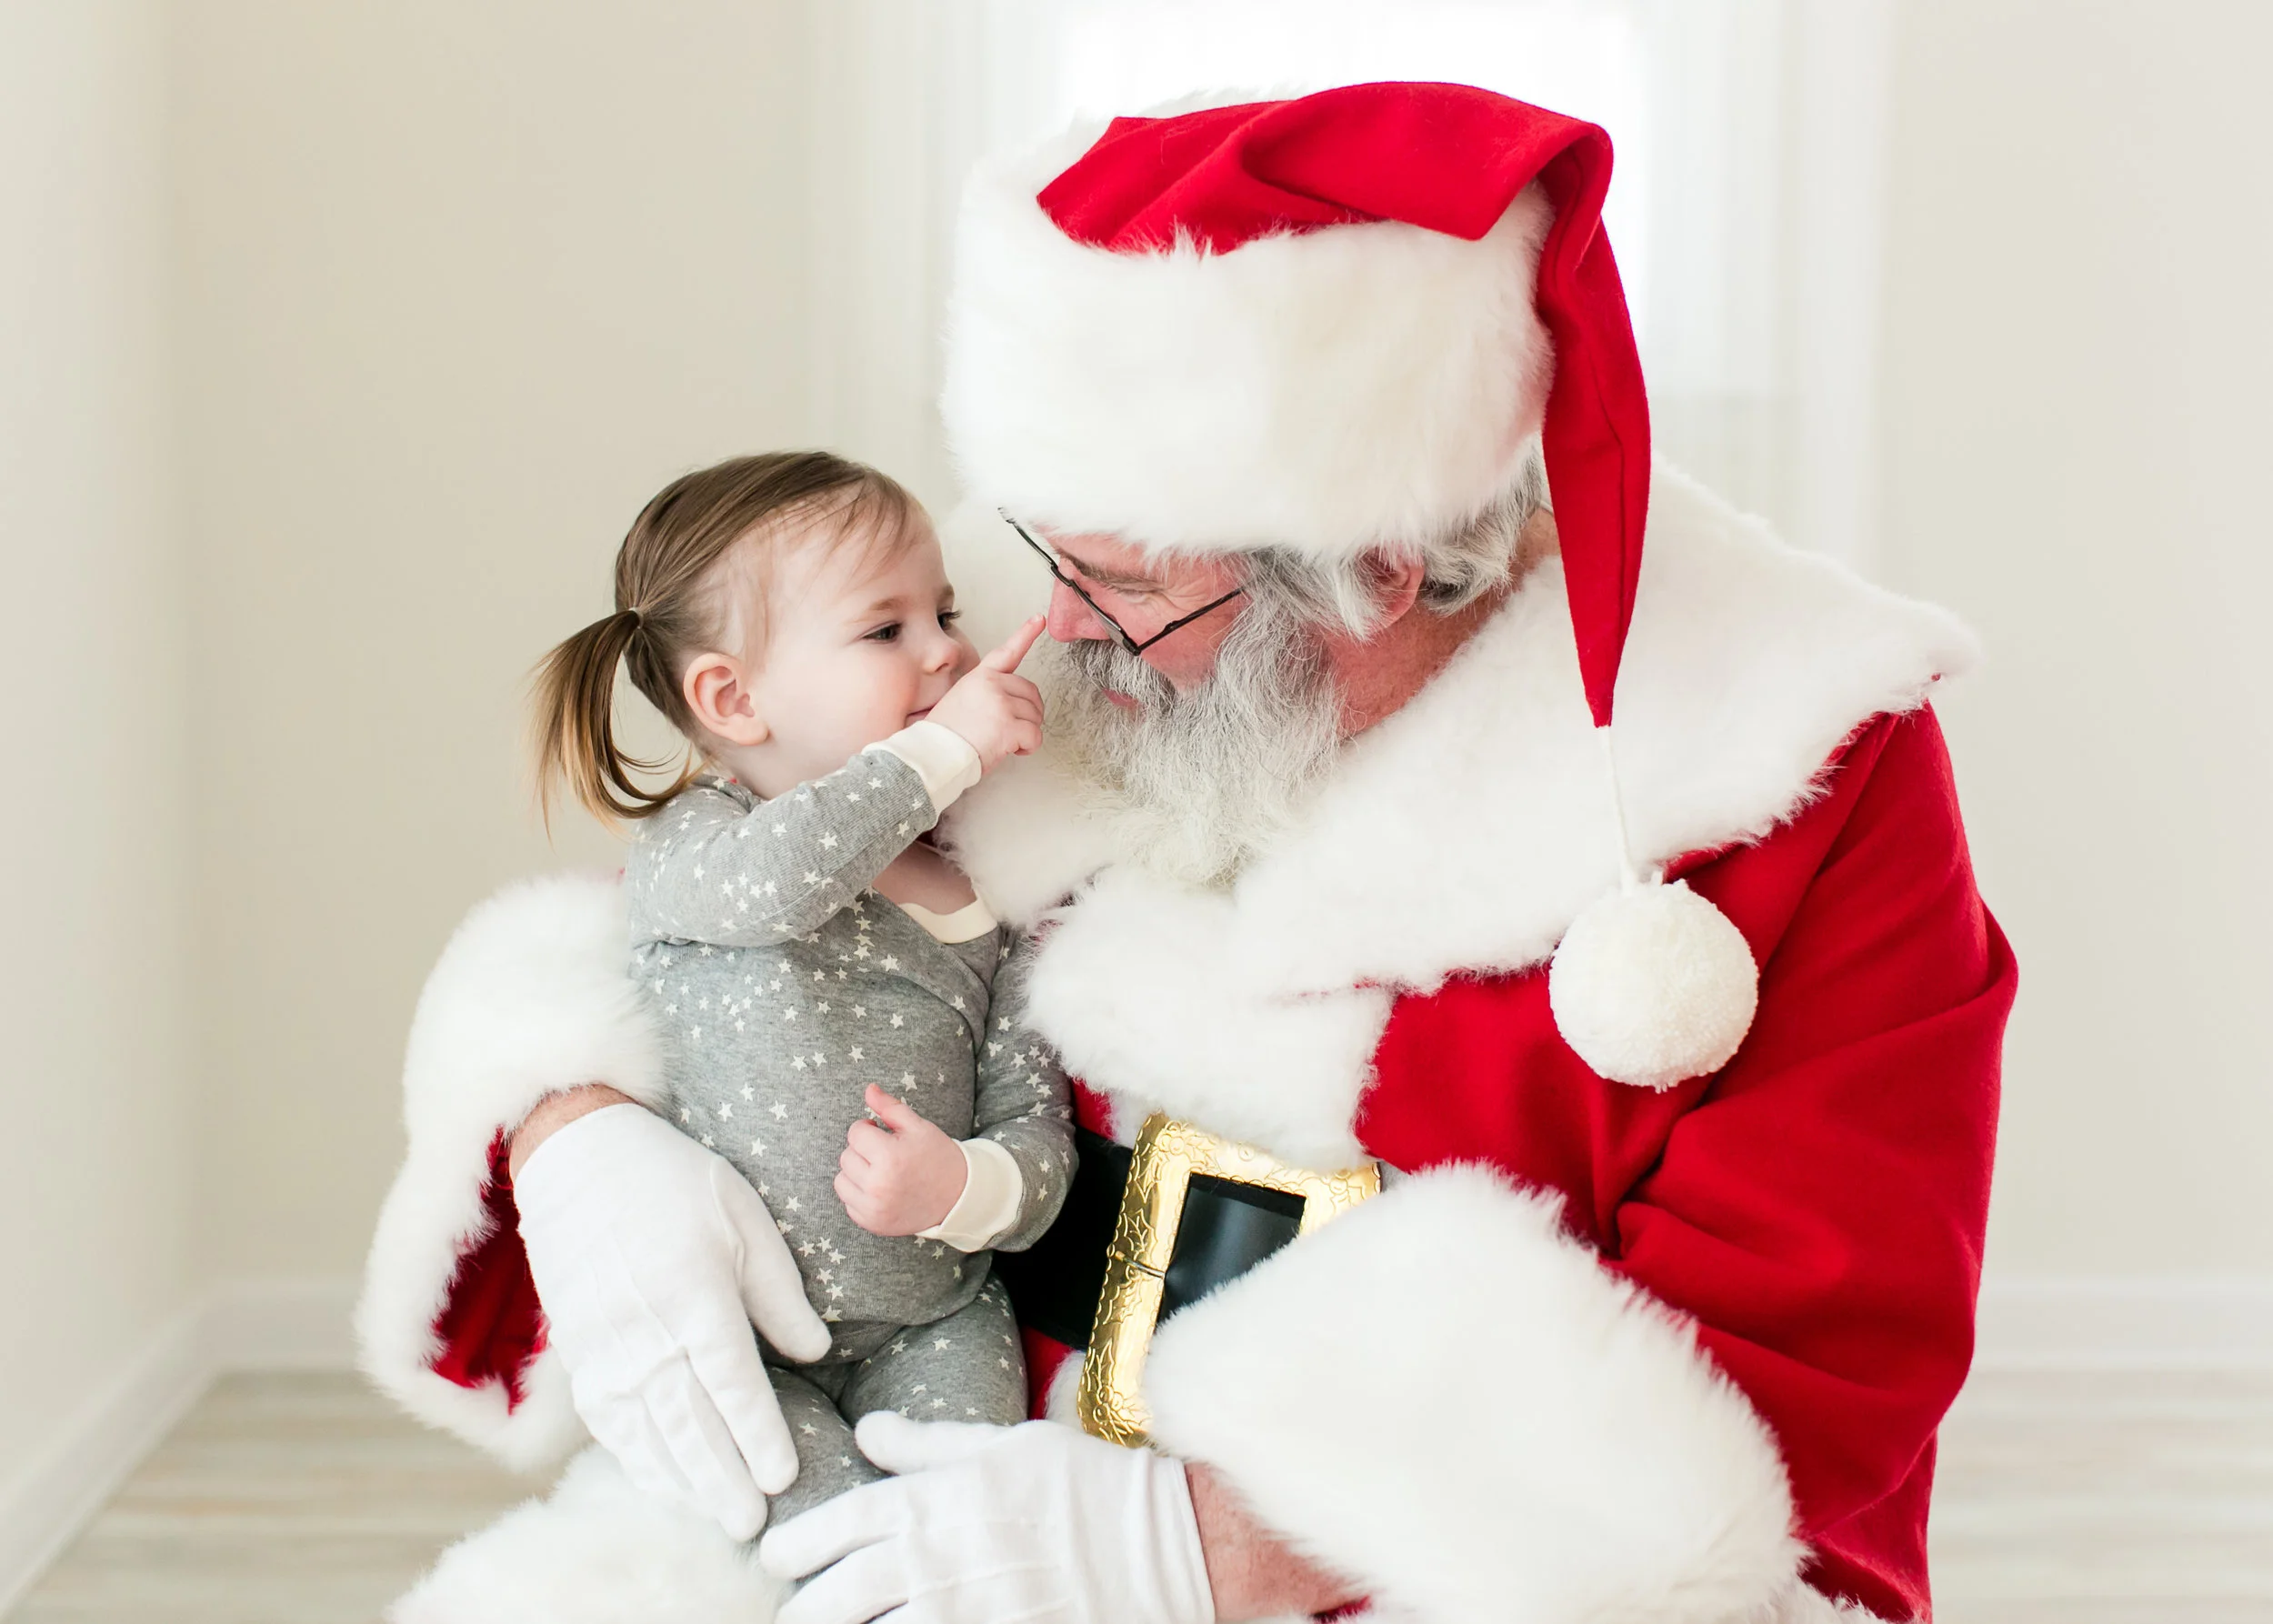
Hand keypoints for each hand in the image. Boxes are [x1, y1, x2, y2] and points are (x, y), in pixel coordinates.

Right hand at [513, 1102, 832, 1540]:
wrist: (579, 1163)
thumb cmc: (674, 1183)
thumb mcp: (745, 1219)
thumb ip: (781, 1293)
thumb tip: (817, 1351)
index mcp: (696, 1297)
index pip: (734, 1386)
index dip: (760, 1437)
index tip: (785, 1476)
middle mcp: (647, 1333)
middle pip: (690, 1425)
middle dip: (725, 1479)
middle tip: (755, 1522)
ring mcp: (606, 1350)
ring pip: (649, 1434)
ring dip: (685, 1481)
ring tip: (721, 1516)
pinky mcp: (581, 1356)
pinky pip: (611, 1424)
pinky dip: (640, 1459)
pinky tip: (668, 1482)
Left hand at [760, 1414, 1214, 1623]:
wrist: (1155, 1544)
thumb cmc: (1083, 1486)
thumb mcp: (1004, 1445)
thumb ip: (927, 1444)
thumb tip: (867, 1431)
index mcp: (932, 1500)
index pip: (838, 1524)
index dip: (796, 1543)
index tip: (773, 1555)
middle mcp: (932, 1559)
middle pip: (837, 1594)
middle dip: (804, 1606)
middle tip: (788, 1611)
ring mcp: (956, 1610)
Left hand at [837, 1085, 966, 1235]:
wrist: (957, 1197)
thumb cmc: (937, 1157)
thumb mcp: (918, 1127)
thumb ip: (890, 1107)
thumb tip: (869, 1090)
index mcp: (889, 1157)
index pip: (856, 1133)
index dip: (868, 1128)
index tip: (882, 1133)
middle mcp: (878, 1185)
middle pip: (846, 1156)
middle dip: (862, 1150)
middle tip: (884, 1153)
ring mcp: (873, 1208)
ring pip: (841, 1180)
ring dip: (856, 1172)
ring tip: (879, 1171)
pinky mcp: (872, 1223)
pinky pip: (848, 1203)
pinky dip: (859, 1194)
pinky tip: (879, 1189)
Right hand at [924, 615, 1045, 773]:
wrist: (934, 754)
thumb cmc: (944, 735)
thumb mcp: (959, 700)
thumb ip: (984, 693)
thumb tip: (1006, 702)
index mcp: (979, 677)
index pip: (1007, 652)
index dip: (1026, 634)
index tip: (1038, 620)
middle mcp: (992, 684)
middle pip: (1031, 693)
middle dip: (1028, 713)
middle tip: (1010, 729)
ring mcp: (1001, 703)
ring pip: (1036, 716)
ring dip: (1027, 732)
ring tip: (1003, 740)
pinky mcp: (1009, 725)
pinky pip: (1035, 736)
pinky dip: (1028, 748)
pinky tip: (1012, 750)